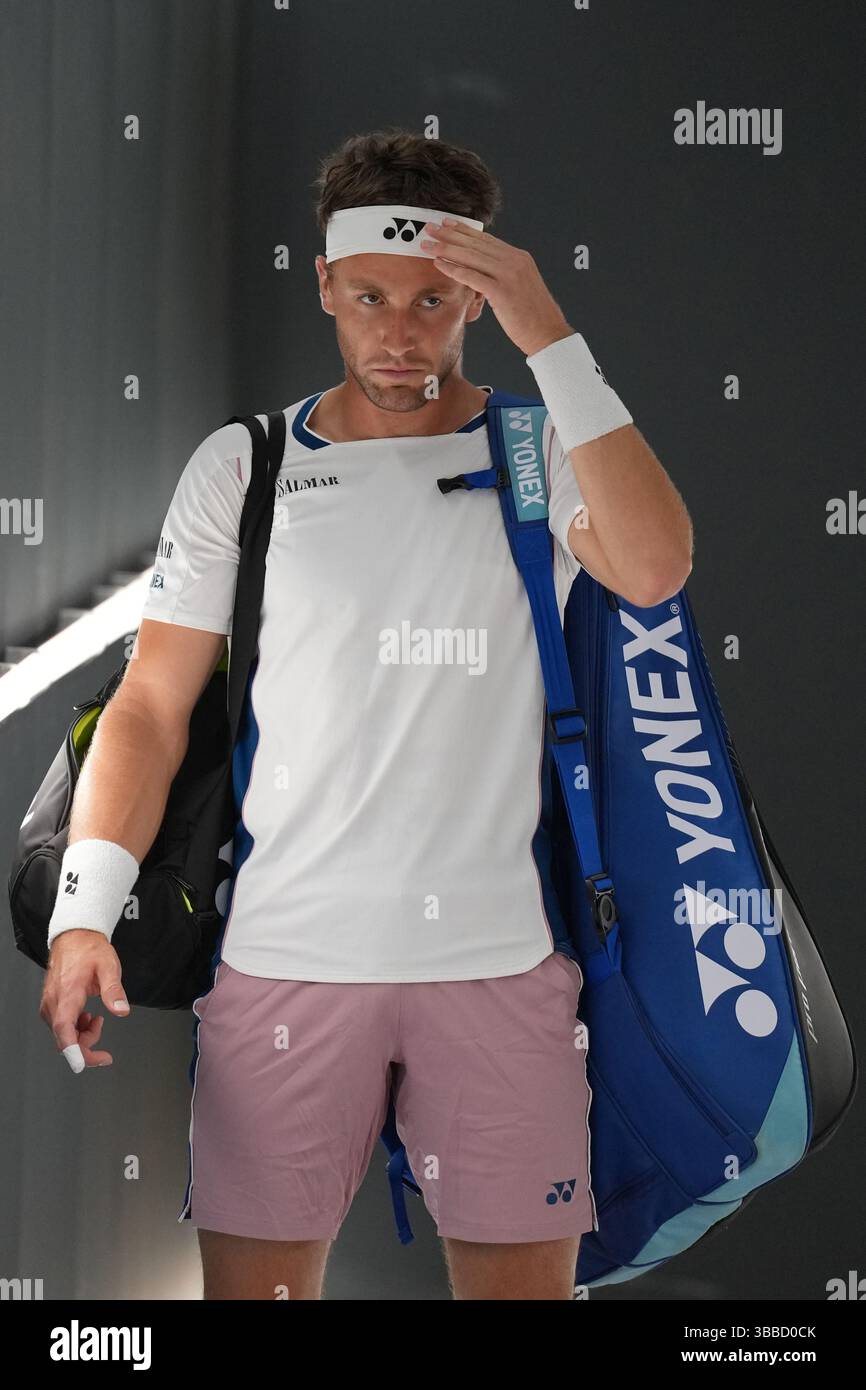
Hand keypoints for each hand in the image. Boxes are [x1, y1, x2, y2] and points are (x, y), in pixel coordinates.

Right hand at [40, 931, 130, 1072]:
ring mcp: (50, 1003)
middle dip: (84, 1049)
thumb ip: (114, 990)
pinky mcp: (52, 1003)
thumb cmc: (89, 949)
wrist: (75, 935)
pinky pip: (60, 1026)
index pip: (64, 1028)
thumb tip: (121, 1010)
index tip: (81, 1064)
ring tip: (97, 1021)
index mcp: (68, 993)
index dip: (72, 1050)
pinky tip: (87, 1018)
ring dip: (81, 1038)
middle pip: (63, 1039)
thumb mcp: (108, 966)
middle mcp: (54, 1001)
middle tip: (105, 1052)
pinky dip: (75, 1029)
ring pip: (62, 1035)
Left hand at [420, 217, 575, 356]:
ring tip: (427, 244)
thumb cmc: (532, 316)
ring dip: (447, 249)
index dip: (464, 230)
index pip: (486, 239)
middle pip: (476, 243)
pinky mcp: (502, 291)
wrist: (548, 333)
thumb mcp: (520, 287)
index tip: (447, 224)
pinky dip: (454, 269)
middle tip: (430, 228)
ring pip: (472, 257)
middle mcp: (515, 261)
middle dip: (450, 234)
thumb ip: (503, 275)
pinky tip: (439, 264)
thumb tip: (485, 271)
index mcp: (519, 257)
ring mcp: (509, 275)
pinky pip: (473, 276)